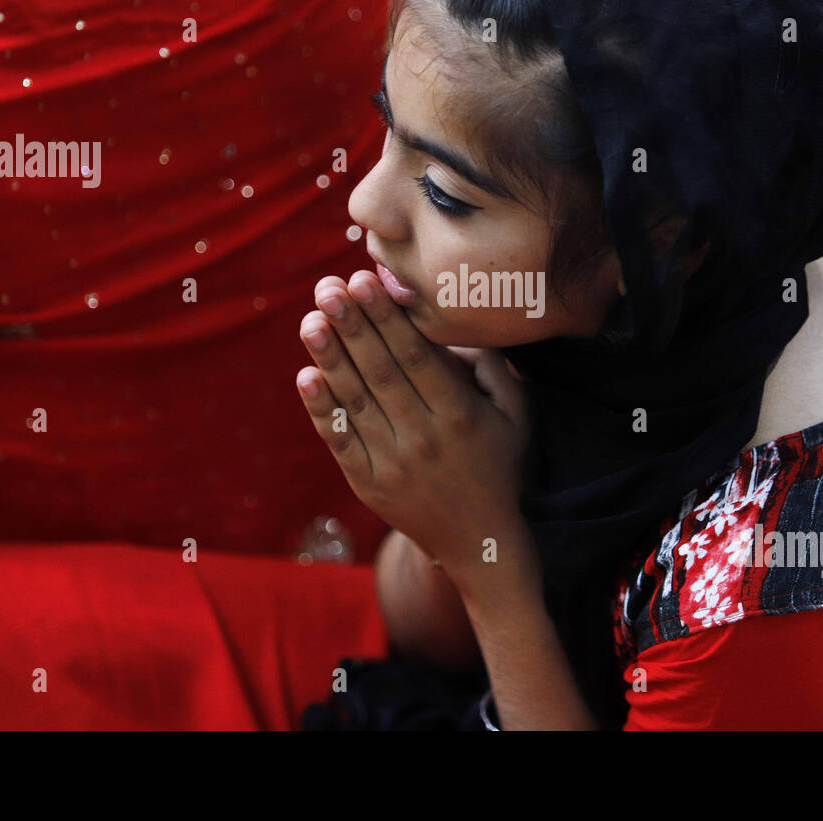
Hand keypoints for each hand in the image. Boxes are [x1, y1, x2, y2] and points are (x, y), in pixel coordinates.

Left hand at [296, 270, 537, 593]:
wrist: (479, 541)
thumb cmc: (500, 467)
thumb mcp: (517, 416)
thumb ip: (496, 370)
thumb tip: (462, 328)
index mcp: (461, 415)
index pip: (417, 357)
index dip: (389, 318)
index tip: (365, 281)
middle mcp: (425, 437)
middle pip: (382, 372)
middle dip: (354, 326)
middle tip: (328, 287)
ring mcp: (394, 464)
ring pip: (357, 402)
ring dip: (331, 359)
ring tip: (310, 321)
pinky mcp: (370, 485)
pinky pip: (341, 443)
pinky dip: (322, 411)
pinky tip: (306, 377)